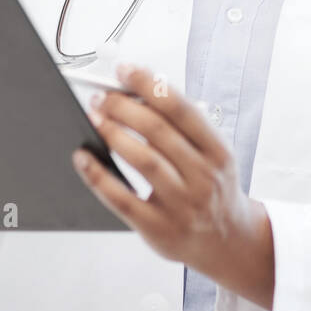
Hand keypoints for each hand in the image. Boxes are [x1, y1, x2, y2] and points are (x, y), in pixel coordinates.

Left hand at [72, 63, 274, 310]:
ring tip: (95, 117)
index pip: (181, 108)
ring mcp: (182, 205)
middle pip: (158, 131)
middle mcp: (203, 176)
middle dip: (124, 107)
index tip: (124, 69)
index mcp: (218, 151)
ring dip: (113, 133)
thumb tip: (136, 91)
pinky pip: (123, 199)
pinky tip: (83, 158)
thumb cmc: (211, 186)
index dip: (148, 84)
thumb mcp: (213, 153)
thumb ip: (182, 126)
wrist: (227, 240)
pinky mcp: (159, 229)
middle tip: (102, 96)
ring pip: (143, 161)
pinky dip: (98, 176)